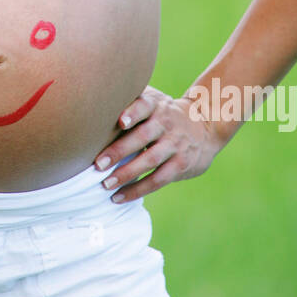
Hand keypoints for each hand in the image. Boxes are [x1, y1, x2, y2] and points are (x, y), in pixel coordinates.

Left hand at [92, 85, 224, 201]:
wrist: (206, 125)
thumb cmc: (164, 112)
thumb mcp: (154, 99)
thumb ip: (130, 100)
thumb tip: (91, 100)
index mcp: (156, 106)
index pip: (144, 106)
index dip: (132, 112)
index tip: (119, 121)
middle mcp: (166, 123)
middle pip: (142, 137)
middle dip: (119, 151)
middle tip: (97, 164)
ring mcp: (175, 144)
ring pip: (150, 160)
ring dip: (126, 174)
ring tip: (105, 184)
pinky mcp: (181, 164)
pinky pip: (158, 179)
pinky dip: (137, 189)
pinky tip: (119, 197)